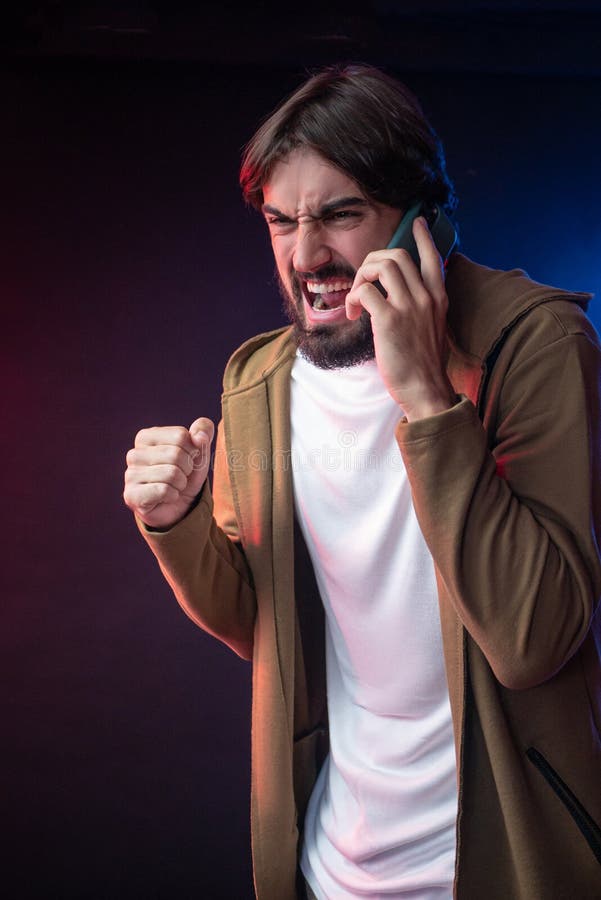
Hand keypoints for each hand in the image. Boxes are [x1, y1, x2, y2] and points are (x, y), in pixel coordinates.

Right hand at [123, 417, 214, 528]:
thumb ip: (203, 432)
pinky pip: (164, 490)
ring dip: (181, 483)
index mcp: (146, 437)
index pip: (180, 435)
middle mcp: (134, 454)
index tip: (187, 459)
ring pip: (171, 473)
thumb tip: (199, 435)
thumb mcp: (200, 451)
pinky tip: (166, 497)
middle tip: (180, 476)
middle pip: (176, 454)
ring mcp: (130, 475)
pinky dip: (173, 495)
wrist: (179, 506)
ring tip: (174, 487)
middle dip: (187, 468)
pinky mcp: (131, 495)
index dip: (192, 450)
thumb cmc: (186, 474)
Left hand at [345, 216, 454, 420]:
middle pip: (398, 255)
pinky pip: (365, 291)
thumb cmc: (423, 366)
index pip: (433, 257)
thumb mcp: (432, 329)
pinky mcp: (389, 321)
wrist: (425, 390)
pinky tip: (353, 313)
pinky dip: (354, 297)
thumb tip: (403, 298)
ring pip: (381, 265)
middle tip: (363, 279)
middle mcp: (425, 298)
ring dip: (361, 276)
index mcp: (438, 299)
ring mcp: (408, 307)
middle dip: (373, 260)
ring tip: (356, 298)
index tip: (416, 222)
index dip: (423, 237)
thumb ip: (422, 309)